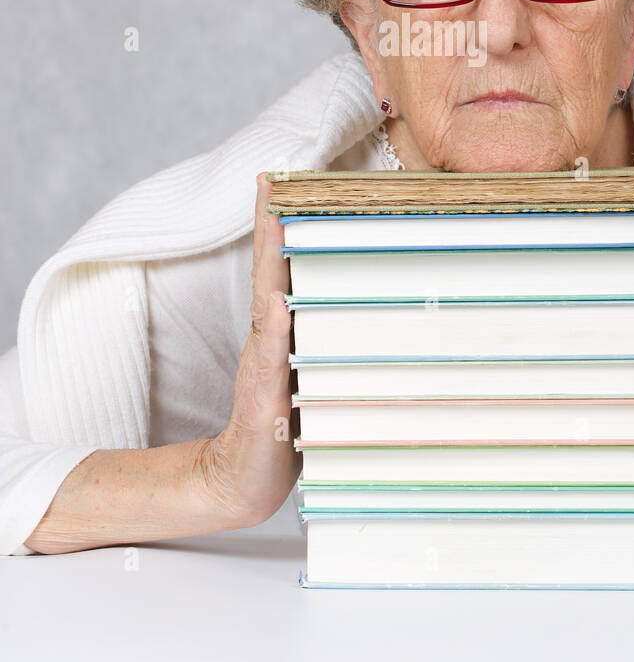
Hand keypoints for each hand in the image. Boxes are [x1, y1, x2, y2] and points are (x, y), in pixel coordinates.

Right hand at [195, 173, 298, 527]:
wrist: (242, 483)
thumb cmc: (284, 426)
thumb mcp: (307, 372)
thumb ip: (322, 337)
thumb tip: (363, 301)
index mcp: (278, 333)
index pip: (275, 269)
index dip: (276, 224)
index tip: (279, 179)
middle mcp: (266, 343)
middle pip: (265, 274)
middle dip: (267, 225)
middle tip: (270, 180)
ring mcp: (260, 371)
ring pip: (265, 307)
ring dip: (268, 264)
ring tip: (274, 221)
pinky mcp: (263, 405)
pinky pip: (268, 364)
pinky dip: (273, 334)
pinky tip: (278, 306)